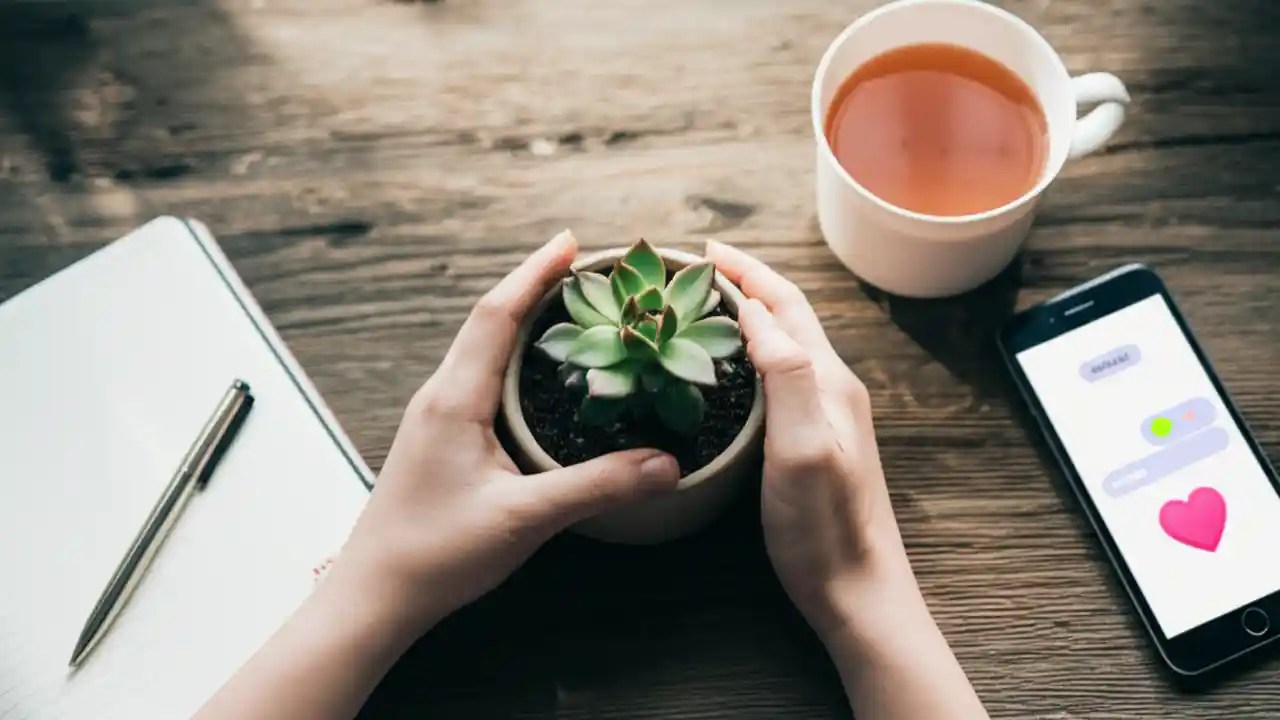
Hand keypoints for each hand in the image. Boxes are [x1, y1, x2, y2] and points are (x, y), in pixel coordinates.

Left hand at [335, 231, 680, 633]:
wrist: (375, 593)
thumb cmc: (435, 553)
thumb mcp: (524, 518)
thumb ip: (596, 487)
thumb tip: (668, 465)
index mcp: (455, 398)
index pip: (497, 314)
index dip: (535, 272)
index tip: (571, 242)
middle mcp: (441, 395)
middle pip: (488, 319)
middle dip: (535, 285)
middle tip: (585, 269)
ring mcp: (437, 415)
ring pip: (482, 346)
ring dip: (522, 317)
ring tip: (570, 307)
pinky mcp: (441, 436)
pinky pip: (480, 374)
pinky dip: (512, 353)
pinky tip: (538, 372)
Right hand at [705, 241, 916, 636]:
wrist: (858, 591)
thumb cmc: (826, 528)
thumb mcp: (802, 448)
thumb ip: (788, 375)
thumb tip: (756, 313)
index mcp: (830, 381)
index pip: (786, 305)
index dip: (746, 272)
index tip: (703, 251)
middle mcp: (832, 389)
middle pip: (787, 317)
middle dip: (745, 284)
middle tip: (695, 271)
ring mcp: (826, 416)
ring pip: (784, 345)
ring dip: (747, 315)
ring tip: (704, 306)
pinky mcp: (813, 442)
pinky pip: (781, 377)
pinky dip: (750, 354)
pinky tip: (728, 370)